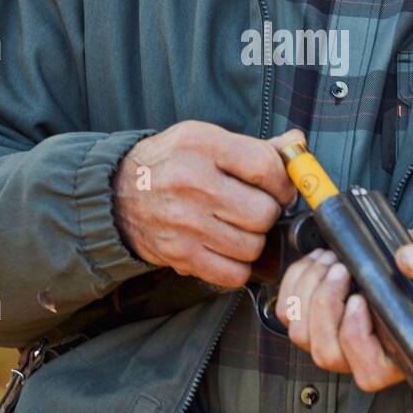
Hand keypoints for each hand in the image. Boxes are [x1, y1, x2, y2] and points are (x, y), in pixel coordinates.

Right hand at [112, 121, 297, 287]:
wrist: (116, 194)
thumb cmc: (169, 163)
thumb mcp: (204, 139)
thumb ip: (253, 146)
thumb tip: (296, 145)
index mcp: (202, 145)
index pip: (266, 167)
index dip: (283, 183)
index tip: (279, 189)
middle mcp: (192, 182)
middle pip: (263, 212)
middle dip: (267, 213)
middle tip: (254, 209)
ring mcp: (185, 222)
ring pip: (252, 246)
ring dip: (253, 241)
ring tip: (237, 228)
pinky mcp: (180, 255)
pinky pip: (233, 273)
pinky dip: (237, 265)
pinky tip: (226, 249)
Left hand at [277, 226, 412, 391]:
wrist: (404, 256)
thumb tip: (410, 261)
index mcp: (397, 355)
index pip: (368, 371)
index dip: (356, 335)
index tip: (360, 297)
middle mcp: (360, 357)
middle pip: (326, 353)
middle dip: (326, 304)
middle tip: (342, 267)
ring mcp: (331, 341)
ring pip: (300, 334)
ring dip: (310, 290)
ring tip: (332, 260)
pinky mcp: (310, 322)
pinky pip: (287, 311)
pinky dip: (295, 282)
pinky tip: (317, 262)